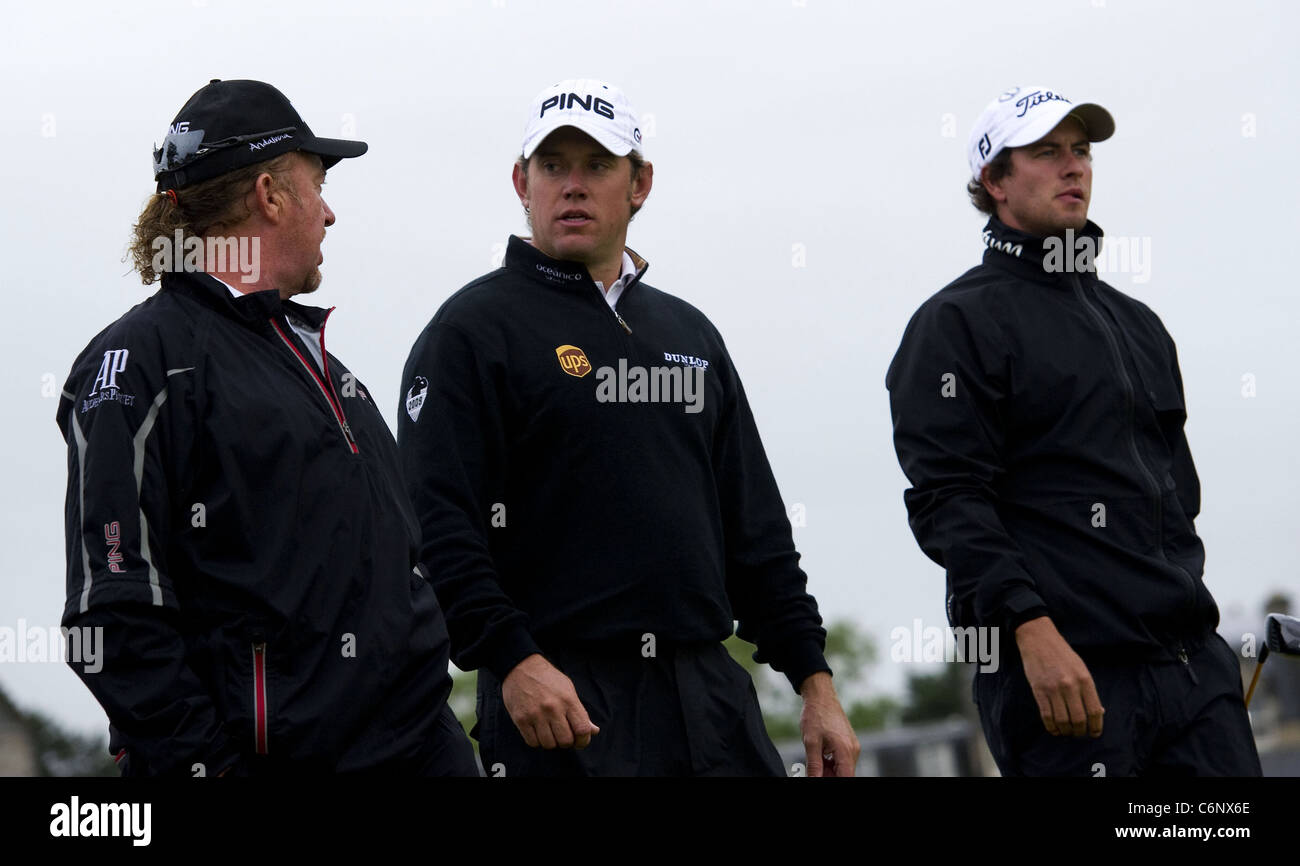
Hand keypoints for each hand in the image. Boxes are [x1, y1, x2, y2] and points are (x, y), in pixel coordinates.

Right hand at [501, 654, 599, 748]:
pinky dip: (537, 741)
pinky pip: (532, 742)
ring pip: (549, 744)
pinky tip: (538, 732)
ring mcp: (535, 714)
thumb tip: (594, 731)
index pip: (582, 729)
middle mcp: (553, 708)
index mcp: (568, 700)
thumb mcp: (568, 690)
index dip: (584, 741)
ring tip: (549, 732)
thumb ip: (581, 712)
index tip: (580, 741)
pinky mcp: (521, 719)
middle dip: (567, 742)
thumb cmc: (548, 679)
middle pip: (565, 741)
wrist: (521, 667)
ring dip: (551, 742)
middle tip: (563, 736)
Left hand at [798, 672, 858, 776]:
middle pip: (844, 774)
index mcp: (846, 751)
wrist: (821, 697)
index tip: (820, 776)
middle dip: (828, 775)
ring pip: (842, 768)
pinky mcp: (849, 744)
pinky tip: (819, 755)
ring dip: (828, 770)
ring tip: (814, 758)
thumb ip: (814, 766)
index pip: (845, 778)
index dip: (832, 781)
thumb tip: (813, 779)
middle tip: (813, 769)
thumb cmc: (816, 715)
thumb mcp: (811, 742)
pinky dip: (831, 763)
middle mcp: (853, 750)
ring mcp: (852, 747)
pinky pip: (842, 760)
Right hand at [1014, 616, 1103, 736]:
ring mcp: (1053, 689)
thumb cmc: (1062, 654)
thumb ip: (1089, 690)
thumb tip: (1099, 712)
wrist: (1039, 640)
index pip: (1094, 711)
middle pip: (1079, 719)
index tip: (1094, 733)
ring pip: (1062, 720)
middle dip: (1080, 731)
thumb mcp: (1081, 668)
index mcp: (1084, 679)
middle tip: (1079, 733)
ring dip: (1066, 731)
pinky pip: (1046, 715)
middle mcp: (1070, 685)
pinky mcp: (1039, 690)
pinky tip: (1054, 729)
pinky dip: (1051, 727)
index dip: (1096, 726)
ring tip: (1067, 732)